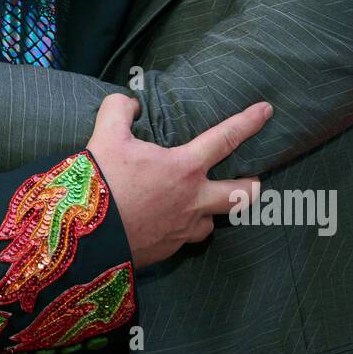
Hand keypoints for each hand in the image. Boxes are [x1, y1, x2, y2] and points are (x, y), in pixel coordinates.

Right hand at [85, 94, 268, 268]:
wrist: (86, 236)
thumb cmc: (101, 183)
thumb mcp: (106, 135)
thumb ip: (119, 110)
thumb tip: (130, 104)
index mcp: (184, 167)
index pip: (226, 138)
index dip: (249, 122)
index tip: (267, 111)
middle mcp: (193, 200)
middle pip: (241, 195)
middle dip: (252, 185)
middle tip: (252, 178)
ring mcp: (183, 229)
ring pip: (213, 222)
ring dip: (213, 212)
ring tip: (202, 204)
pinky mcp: (169, 250)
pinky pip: (186, 238)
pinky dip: (184, 229)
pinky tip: (170, 223)